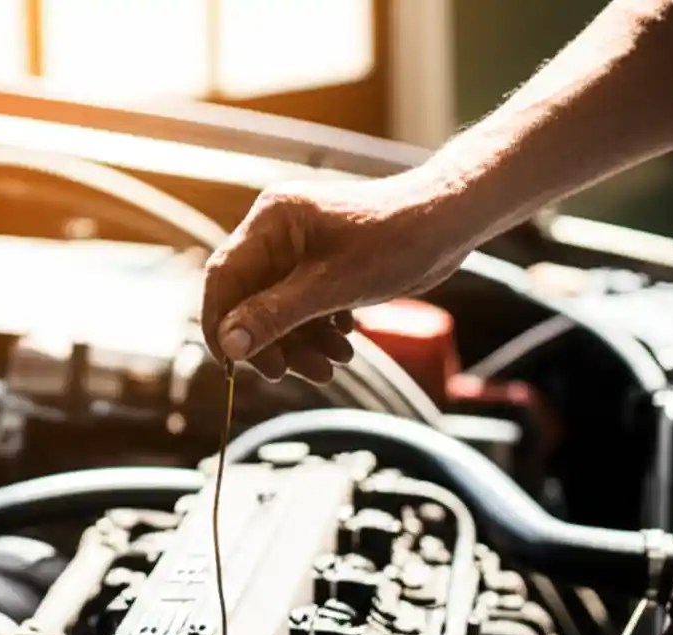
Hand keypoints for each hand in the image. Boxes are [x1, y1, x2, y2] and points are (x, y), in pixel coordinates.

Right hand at [201, 169, 474, 382]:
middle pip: (251, 299)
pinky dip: (318, 330)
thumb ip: (274, 316)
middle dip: (273, 341)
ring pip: (280, 308)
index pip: (223, 278)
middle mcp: (279, 233)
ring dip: (300, 342)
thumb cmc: (395, 242)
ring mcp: (301, 249)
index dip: (222, 325)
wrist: (450, 223)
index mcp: (271, 222)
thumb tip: (228, 345)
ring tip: (333, 364)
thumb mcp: (330, 287)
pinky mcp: (324, 265)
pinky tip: (344, 343)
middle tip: (294, 374)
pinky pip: (304, 306)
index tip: (234, 365)